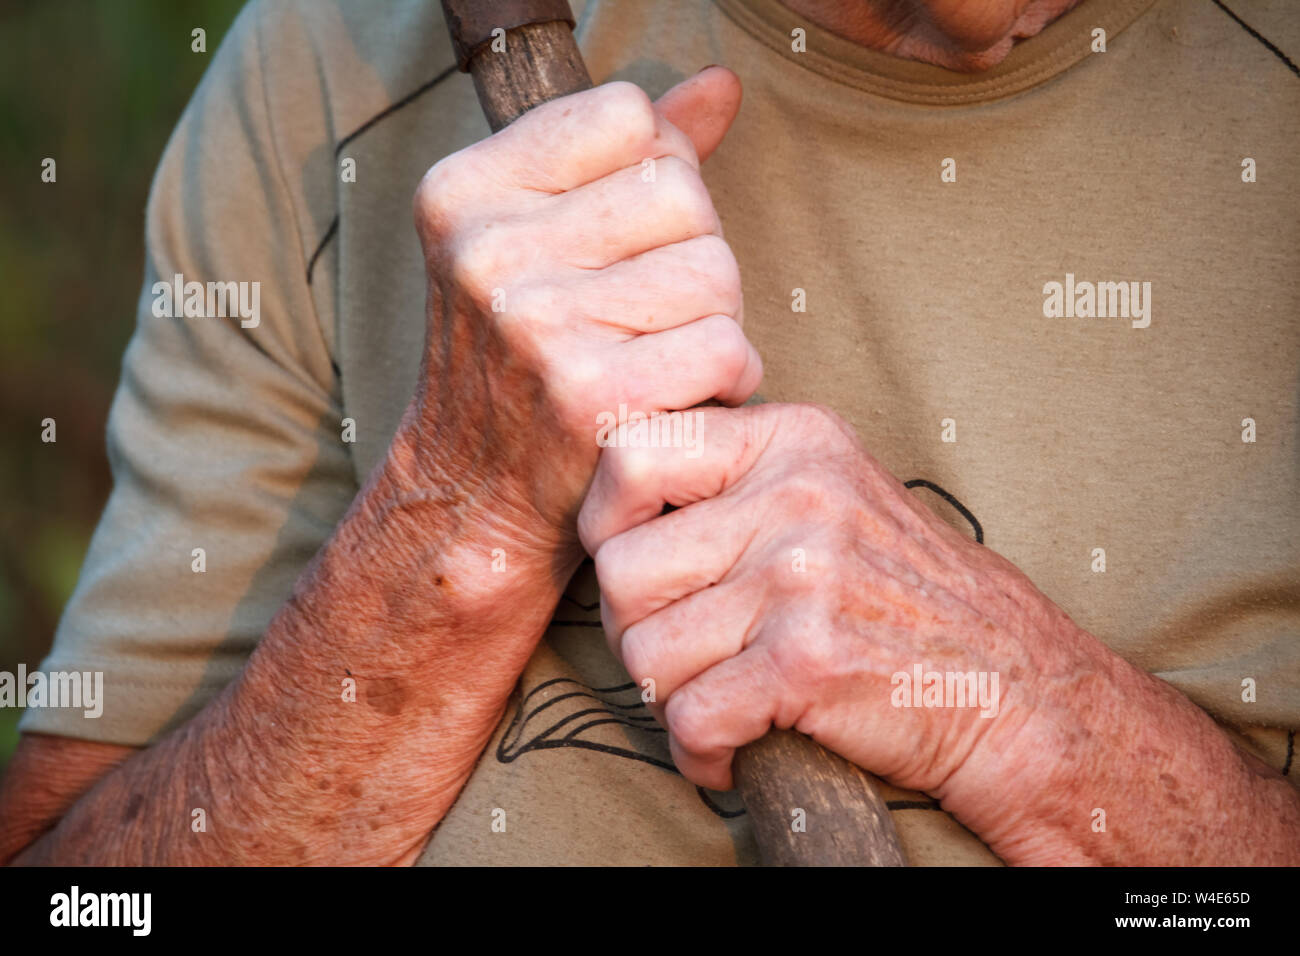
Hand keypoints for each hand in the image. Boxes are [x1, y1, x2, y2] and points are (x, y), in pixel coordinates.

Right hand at [397, 69, 760, 568]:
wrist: (476, 495)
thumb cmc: (520, 360)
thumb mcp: (539, 240)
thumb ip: (626, 155)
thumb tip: (721, 83)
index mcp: (465, 191)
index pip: (629, 117)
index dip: (653, 180)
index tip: (618, 245)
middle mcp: (487, 250)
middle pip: (682, 192)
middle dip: (690, 254)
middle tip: (642, 316)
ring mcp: (536, 325)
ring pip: (716, 270)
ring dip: (712, 321)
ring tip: (657, 357)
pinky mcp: (591, 397)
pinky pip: (727, 347)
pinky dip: (726, 379)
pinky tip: (678, 398)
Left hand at [577, 403, 1104, 845]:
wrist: (1013, 687)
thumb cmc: (901, 597)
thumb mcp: (828, 493)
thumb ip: (733, 481)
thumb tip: (609, 506)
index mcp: (792, 439)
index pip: (631, 450)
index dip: (606, 520)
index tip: (636, 565)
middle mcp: (796, 494)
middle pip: (622, 569)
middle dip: (634, 629)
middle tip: (683, 655)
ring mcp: (803, 574)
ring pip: (645, 651)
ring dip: (669, 698)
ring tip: (718, 700)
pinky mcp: (809, 659)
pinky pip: (689, 717)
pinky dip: (699, 754)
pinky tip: (732, 749)